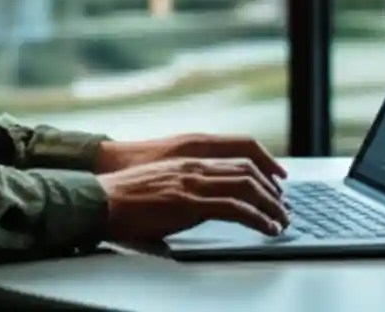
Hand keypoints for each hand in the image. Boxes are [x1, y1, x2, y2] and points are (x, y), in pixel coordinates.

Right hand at [97, 157, 291, 241]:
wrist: (101, 198)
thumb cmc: (125, 196)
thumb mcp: (162, 183)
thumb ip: (186, 187)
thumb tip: (203, 204)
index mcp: (189, 159)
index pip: (238, 155)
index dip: (263, 168)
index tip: (276, 184)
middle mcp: (195, 166)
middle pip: (248, 170)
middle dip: (272, 190)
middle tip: (284, 206)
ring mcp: (193, 183)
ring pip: (246, 186)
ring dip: (270, 205)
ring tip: (282, 220)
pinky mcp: (189, 203)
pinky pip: (234, 208)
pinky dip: (256, 218)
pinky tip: (266, 228)